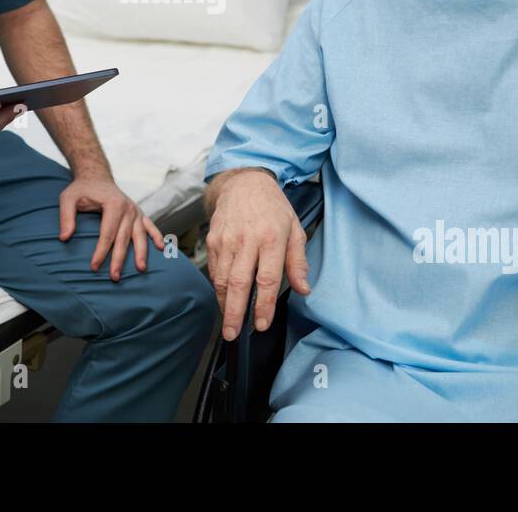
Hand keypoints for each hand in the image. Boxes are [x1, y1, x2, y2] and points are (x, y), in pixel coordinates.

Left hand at [59, 176, 163, 280]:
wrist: (96, 176)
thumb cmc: (82, 189)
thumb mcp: (68, 198)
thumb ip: (66, 217)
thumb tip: (64, 237)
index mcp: (113, 204)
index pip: (107, 233)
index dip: (101, 251)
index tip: (94, 267)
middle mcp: (128, 208)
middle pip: (124, 238)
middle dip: (119, 259)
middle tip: (115, 277)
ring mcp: (135, 211)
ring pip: (139, 235)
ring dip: (141, 253)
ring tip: (140, 269)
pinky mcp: (139, 214)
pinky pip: (150, 226)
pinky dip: (157, 236)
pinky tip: (162, 248)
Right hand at [205, 169, 309, 341]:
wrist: (244, 183)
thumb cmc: (272, 208)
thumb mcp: (294, 230)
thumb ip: (298, 262)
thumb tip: (304, 289)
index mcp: (271, 238)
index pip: (267, 279)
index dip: (263, 305)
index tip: (261, 324)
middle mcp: (247, 239)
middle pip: (239, 283)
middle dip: (235, 313)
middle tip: (233, 334)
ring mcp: (227, 239)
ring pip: (222, 279)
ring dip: (224, 304)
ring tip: (228, 323)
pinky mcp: (213, 240)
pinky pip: (214, 270)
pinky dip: (218, 287)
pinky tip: (224, 298)